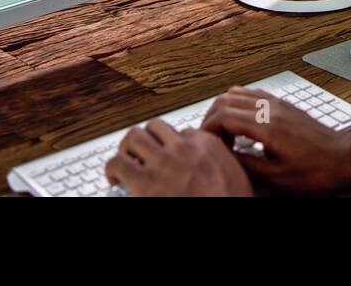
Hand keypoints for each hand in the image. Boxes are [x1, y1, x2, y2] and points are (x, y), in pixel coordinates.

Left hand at [104, 119, 252, 195]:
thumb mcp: (237, 177)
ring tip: (126, 163)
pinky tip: (115, 179)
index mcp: (208, 145)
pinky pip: (118, 163)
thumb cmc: (233, 202)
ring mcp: (164, 164)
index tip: (169, 156)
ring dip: (127, 149)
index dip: (172, 145)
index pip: (182, 132)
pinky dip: (112, 169)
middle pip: (155, 127)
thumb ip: (223, 164)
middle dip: (146, 139)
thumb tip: (213, 167)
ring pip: (133, 137)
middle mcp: (184, 149)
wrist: (224, 224)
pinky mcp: (144, 183)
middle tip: (140, 153)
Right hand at [200, 86, 350, 194]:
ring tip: (225, 133)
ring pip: (237, 92)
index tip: (205, 144)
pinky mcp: (285, 104)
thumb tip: (223, 156)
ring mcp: (278, 103)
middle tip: (211, 139)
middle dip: (211, 118)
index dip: (207, 129)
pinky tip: (243, 124)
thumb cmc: (316, 171)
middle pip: (225, 99)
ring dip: (224, 109)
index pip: (222, 115)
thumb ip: (246, 164)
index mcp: (266, 125)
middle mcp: (270, 108)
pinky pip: (253, 94)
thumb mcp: (276, 177)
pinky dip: (239, 104)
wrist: (345, 159)